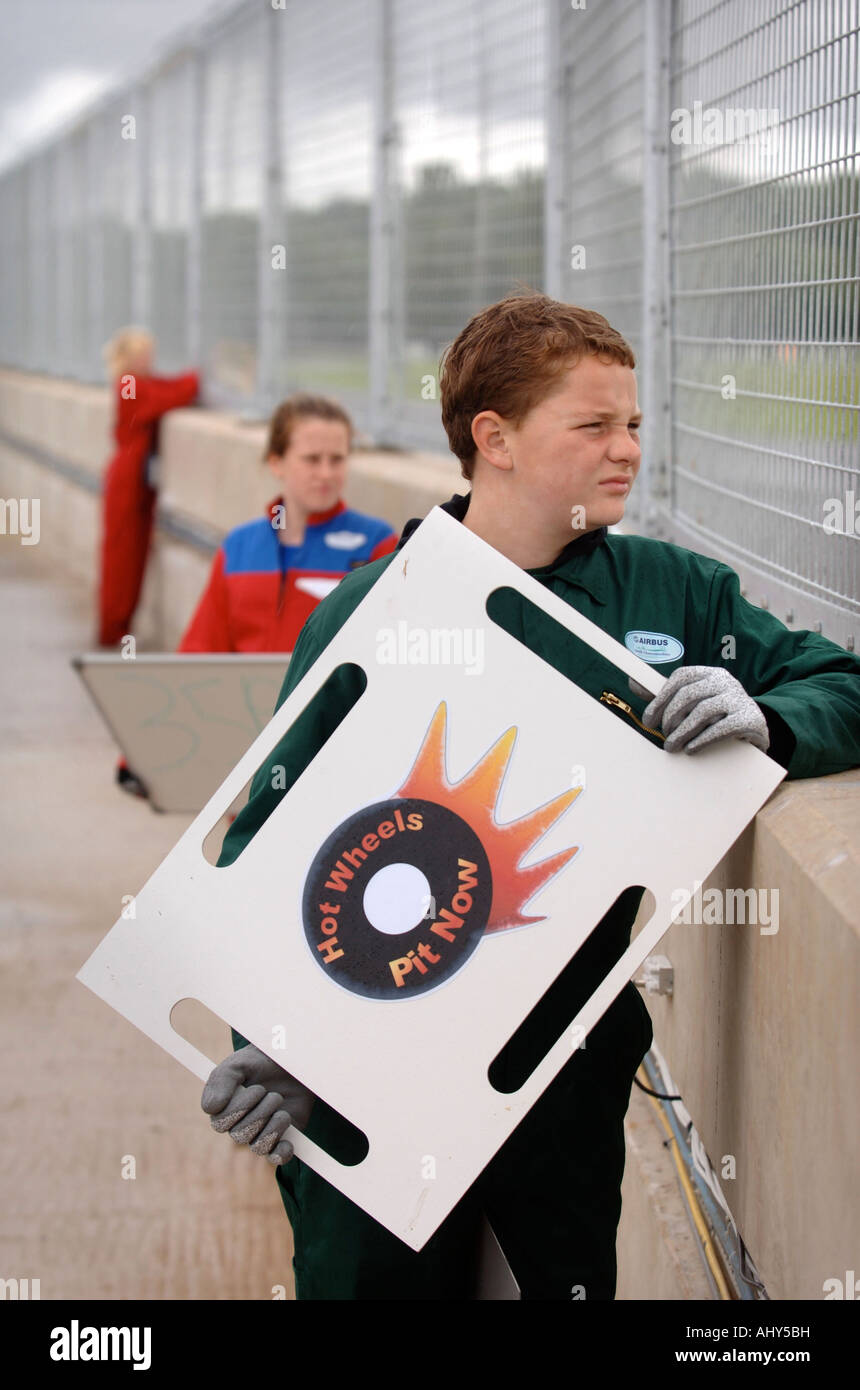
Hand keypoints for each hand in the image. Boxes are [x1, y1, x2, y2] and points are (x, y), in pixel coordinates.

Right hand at [201, 1043, 315, 1165]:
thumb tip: (211, 1107)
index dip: (238, 1109)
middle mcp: (239, 1126)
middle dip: (260, 1112)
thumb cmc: (258, 1063)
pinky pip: (277, 1158)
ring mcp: (260, 1134)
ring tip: (280, 1103)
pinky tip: (287, 1141)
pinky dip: (282, 1152)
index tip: (256, 1088)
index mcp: (223, 1110)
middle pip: (240, 1136)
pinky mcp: (280, 1139)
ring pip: (258, 1146)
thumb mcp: (238, 1064)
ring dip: (273, 1125)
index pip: (220, 1124)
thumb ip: (222, 1080)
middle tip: (272, 1093)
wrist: (289, 1062)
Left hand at [629, 666, 769, 753]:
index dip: (660, 699)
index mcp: (710, 673)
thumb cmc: (717, 714)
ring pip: (703, 711)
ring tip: (672, 747)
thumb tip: (633, 683)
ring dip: (683, 732)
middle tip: (663, 736)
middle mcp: (726, 681)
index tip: (648, 720)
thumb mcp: (694, 702)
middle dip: (670, 717)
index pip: (680, 678)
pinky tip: (691, 749)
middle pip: (689, 695)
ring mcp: (740, 699)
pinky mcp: (751, 719)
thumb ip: (667, 695)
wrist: (755, 729)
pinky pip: (722, 728)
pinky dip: (702, 739)